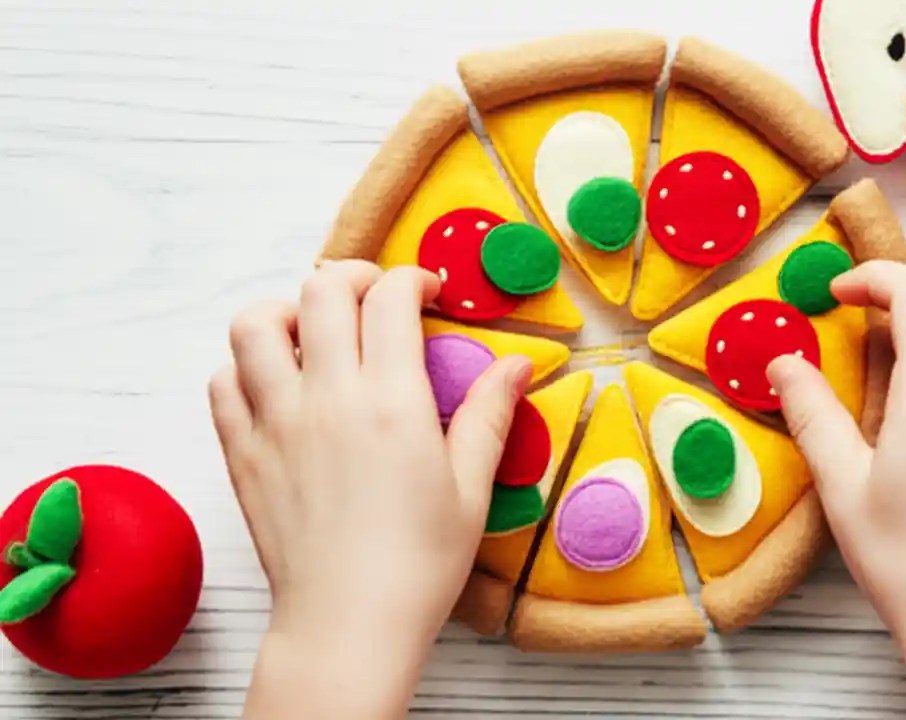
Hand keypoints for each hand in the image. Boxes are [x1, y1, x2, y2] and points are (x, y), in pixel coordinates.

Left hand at [208, 261, 529, 719]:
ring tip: (313, 330)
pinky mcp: (241, 453)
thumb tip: (518, 364)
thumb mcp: (470, 487)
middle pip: (321, 290)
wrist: (349, 623)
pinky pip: (222, 382)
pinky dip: (245, 365)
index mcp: (392, 402)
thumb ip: (489, 414)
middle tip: (375, 297)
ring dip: (286, 310)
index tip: (427, 293)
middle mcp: (328, 398)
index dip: (411, 278)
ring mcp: (275, 423)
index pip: (389, 298)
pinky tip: (277, 383)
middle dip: (353, 276)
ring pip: (254, 324)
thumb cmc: (419, 563)